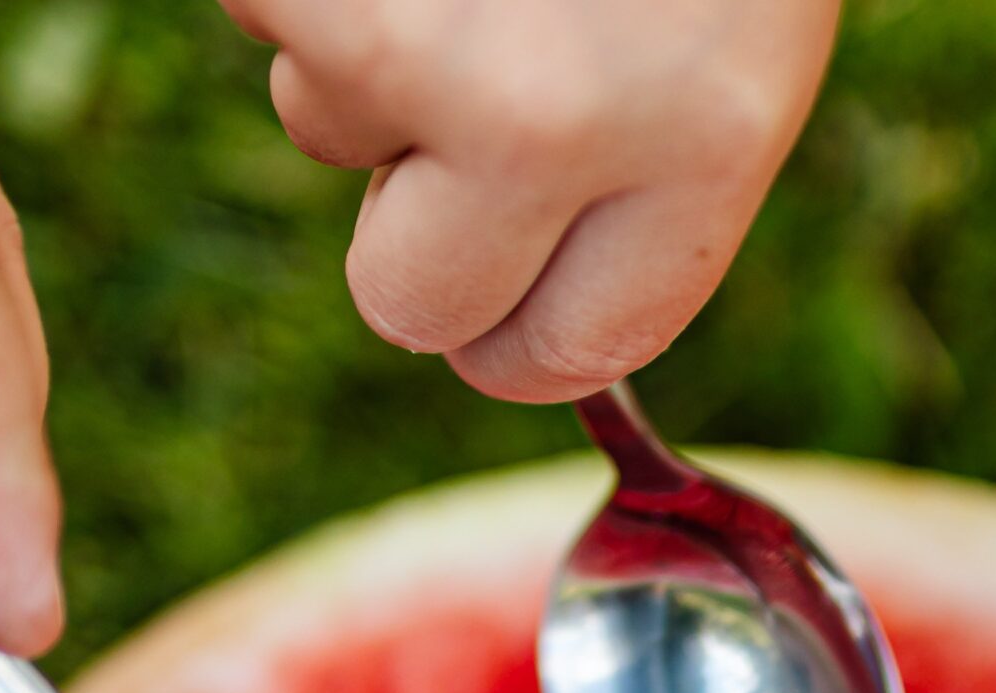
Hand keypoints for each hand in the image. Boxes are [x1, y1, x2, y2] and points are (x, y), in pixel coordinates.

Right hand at [228, 0, 840, 399]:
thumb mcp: (737, 14)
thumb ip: (659, 152)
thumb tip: (528, 301)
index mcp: (705, 134)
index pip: (568, 355)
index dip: (518, 336)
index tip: (505, 311)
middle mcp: (553, 118)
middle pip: (411, 299)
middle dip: (414, 215)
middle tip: (455, 99)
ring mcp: (415, 46)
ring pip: (323, 125)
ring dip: (364, 39)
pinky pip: (258, 11)